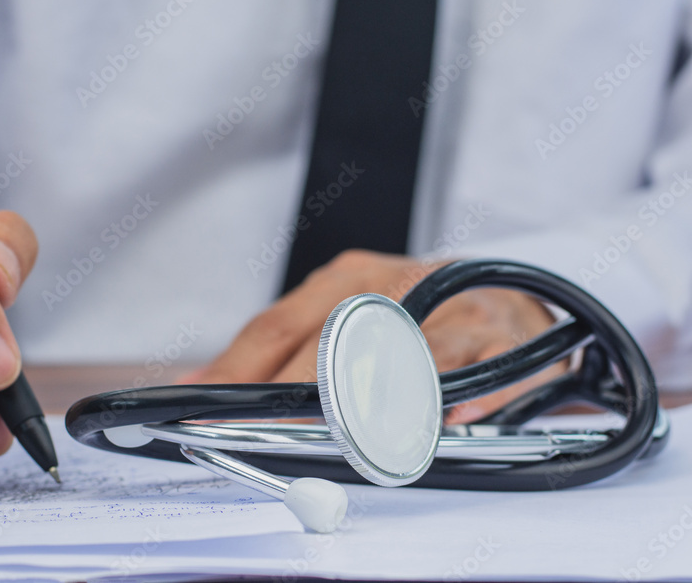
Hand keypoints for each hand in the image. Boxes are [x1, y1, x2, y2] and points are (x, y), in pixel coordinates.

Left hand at [185, 250, 562, 420]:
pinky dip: (451, 404)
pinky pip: (472, 376)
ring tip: (335, 436)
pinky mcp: (502, 339)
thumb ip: (282, 349)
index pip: (276, 327)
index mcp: (349, 279)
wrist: (516, 300)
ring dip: (362, 405)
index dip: (234, 372)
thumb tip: (203, 380)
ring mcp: (448, 310)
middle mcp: (394, 285)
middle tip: (252, 436)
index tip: (199, 407)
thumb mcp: (349, 316)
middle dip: (285, 400)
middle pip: (325, 347)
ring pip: (391, 361)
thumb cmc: (420, 313)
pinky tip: (435, 424)